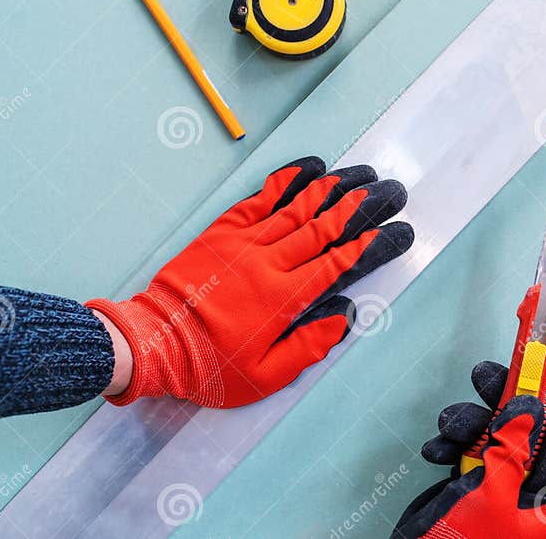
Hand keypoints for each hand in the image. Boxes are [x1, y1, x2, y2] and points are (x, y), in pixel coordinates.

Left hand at [87, 156, 412, 407]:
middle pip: (323, 226)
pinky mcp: (221, 232)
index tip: (394, 230)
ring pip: (296, 207)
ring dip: (330, 188)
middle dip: (360, 206)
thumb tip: (345, 315)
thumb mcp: (264, 376)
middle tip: (388, 190)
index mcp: (283, 299)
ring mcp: (243, 242)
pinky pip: (258, 200)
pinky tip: (306, 168)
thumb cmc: (209, 366)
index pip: (337, 263)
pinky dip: (284, 182)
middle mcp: (268, 263)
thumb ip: (308, 346)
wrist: (151, 343)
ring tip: (358, 174)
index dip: (369, 244)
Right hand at [393, 359, 545, 538]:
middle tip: (485, 374)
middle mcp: (528, 489)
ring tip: (449, 426)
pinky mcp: (471, 485)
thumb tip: (530, 406)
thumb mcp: (492, 494)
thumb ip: (512, 447)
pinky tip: (436, 451)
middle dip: (504, 398)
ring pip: (493, 434)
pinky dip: (450, 445)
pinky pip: (467, 451)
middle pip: (527, 427)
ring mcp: (499, 486)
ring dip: (469, 423)